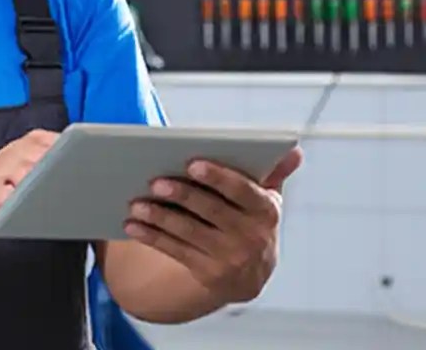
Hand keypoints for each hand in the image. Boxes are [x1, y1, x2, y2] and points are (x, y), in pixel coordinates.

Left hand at [124, 146, 303, 303]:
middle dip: (182, 195)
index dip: (218, 178)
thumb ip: (273, 173)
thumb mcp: (266, 200)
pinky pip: (175, 251)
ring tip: (136, 203)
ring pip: (189, 232)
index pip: (242, 191)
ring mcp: (230, 257)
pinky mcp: (208, 273)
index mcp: (266, 211)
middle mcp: (251, 236)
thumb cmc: (250, 221)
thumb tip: (293, 149)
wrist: (250, 275)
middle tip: (154, 181)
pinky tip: (132, 224)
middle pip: (211, 211)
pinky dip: (151, 236)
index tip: (192, 164)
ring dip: (160, 217)